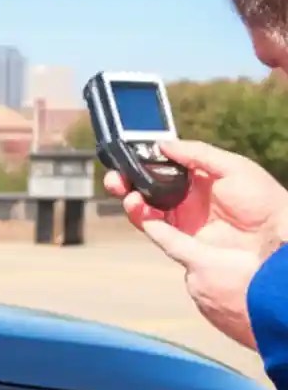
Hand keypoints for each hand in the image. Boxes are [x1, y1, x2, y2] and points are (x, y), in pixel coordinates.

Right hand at [104, 140, 287, 349]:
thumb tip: (163, 145)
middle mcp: (190, 201)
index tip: (131, 151)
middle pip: (150, 188)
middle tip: (117, 172)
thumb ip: (197, 153)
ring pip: (146, 208)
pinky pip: (154, 229)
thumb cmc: (264, 201)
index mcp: (203, 180)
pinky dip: (140, 217)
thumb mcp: (234, 167)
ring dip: (130, 197)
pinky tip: (134, 203)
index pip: (166, 167)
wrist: (275, 241)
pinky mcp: (182, 244)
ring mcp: (185, 223)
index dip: (147, 160)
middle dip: (130, 179)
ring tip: (123, 188)